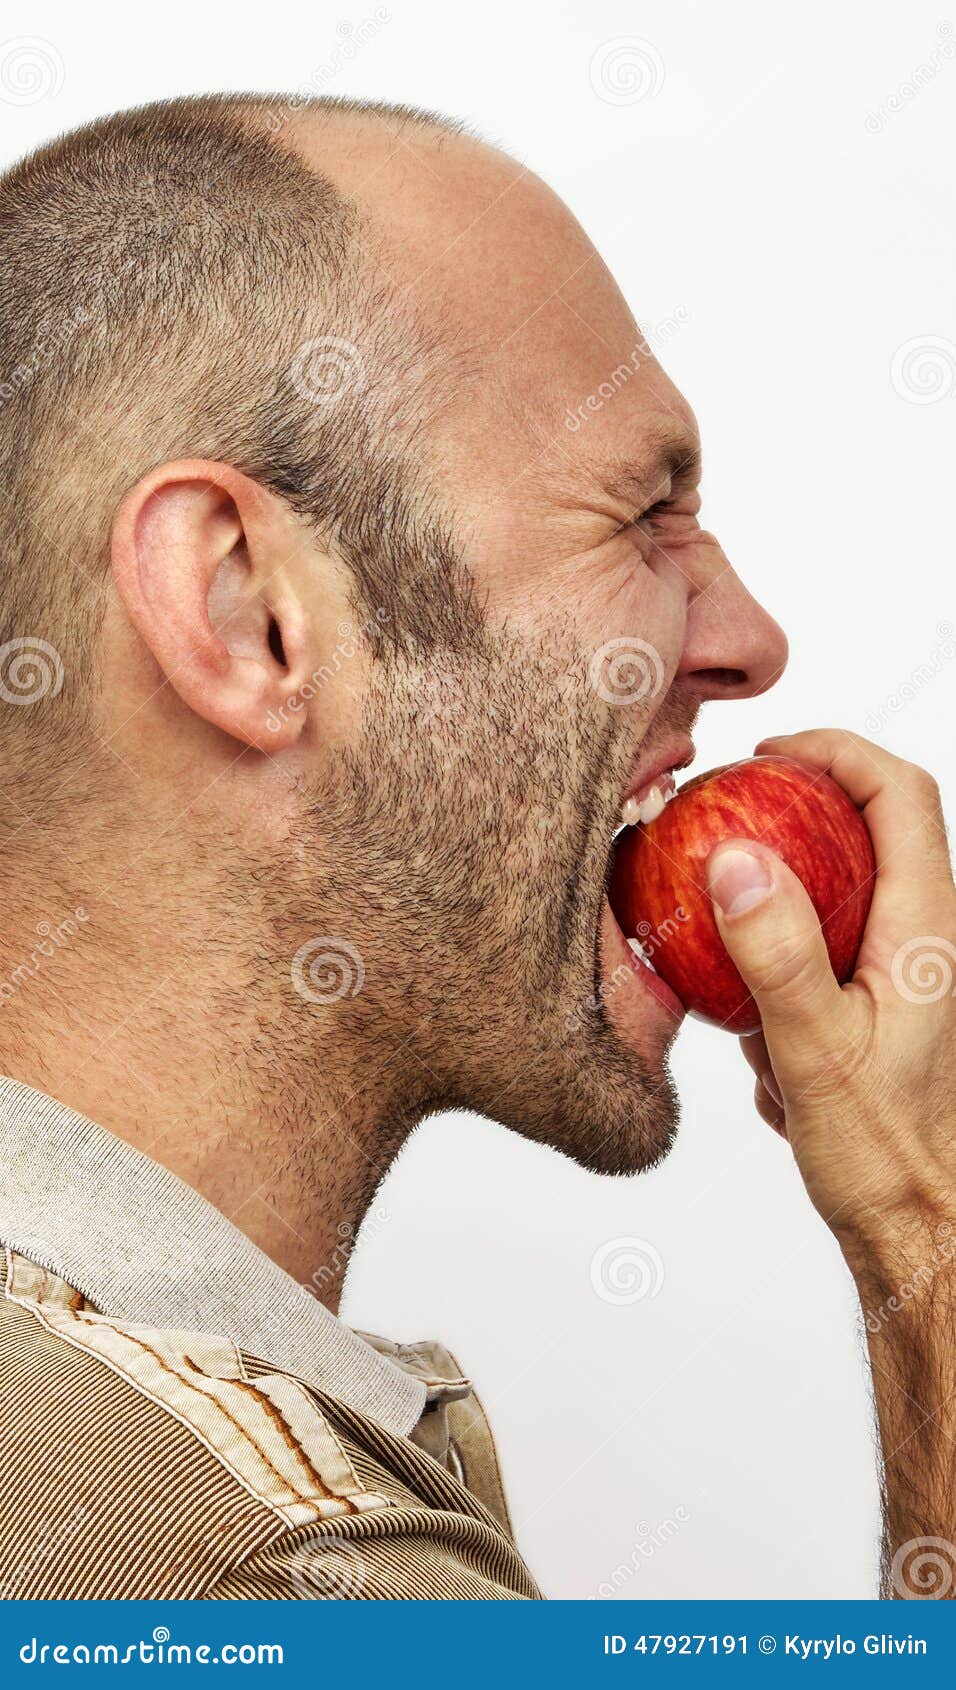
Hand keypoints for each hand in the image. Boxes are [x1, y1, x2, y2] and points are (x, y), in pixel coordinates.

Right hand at [706, 728, 954, 1272]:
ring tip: (723, 916)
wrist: (923, 1233)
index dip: (839, 752)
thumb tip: (736, 858)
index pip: (902, 795)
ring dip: (789, 886)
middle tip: (730, 813)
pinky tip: (748, 1011)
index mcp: (926, 932)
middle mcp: (927, 942)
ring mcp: (906, 978)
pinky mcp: (882, 1013)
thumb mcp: (816, 1053)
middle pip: (877, 829)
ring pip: (849, 890)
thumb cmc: (886, 1157)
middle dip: (802, 807)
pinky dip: (784, 951)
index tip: (769, 756)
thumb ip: (777, 953)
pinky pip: (830, 950)